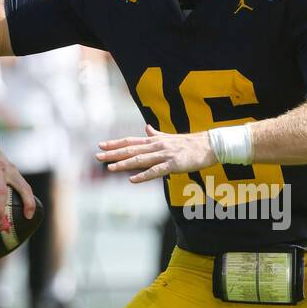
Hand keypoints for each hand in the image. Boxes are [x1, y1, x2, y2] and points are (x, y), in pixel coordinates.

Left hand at [97, 124, 213, 182]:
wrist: (209, 145)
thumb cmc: (189, 143)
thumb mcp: (169, 137)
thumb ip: (155, 134)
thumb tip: (146, 127)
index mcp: (154, 140)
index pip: (130, 141)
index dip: (115, 144)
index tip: (100, 145)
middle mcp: (156, 145)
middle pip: (131, 149)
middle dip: (113, 154)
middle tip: (97, 157)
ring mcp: (164, 155)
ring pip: (140, 159)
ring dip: (124, 164)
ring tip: (110, 169)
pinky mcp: (173, 164)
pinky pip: (155, 171)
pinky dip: (143, 175)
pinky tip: (132, 180)